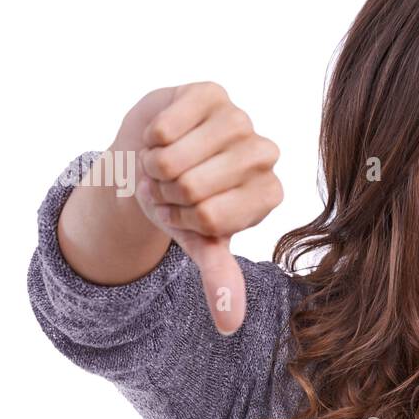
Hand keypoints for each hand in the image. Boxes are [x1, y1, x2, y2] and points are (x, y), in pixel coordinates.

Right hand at [112, 82, 282, 334]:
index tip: (186, 211)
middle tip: (172, 186)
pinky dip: (150, 139)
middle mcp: (265, 154)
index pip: (212, 219)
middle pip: (194, 188)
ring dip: (155, 167)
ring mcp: (240, 119)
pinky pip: (164, 127)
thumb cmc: (184, 200)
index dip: (183, 218)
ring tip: (165, 164)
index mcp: (269, 194)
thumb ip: (218, 278)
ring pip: (175, 158)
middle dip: (167, 194)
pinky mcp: (211, 92)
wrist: (157, 153)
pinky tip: (162, 136)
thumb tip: (229, 326)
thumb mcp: (200, 241)